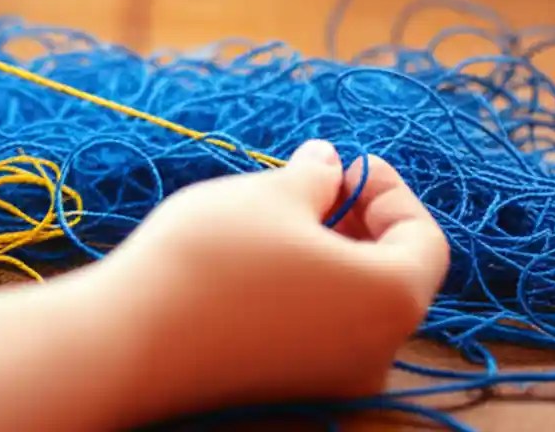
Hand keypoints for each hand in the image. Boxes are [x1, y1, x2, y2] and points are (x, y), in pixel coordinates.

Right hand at [98, 141, 448, 423]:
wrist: (130, 338)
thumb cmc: (211, 256)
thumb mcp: (271, 193)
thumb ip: (317, 176)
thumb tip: (330, 164)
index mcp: (392, 298)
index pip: (424, 238)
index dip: (390, 191)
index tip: (348, 163)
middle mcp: (377, 352)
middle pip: (394, 276)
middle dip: (362, 222)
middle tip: (319, 185)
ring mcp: (334, 380)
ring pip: (356, 307)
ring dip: (333, 256)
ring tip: (285, 218)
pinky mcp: (292, 391)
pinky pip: (322, 333)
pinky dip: (310, 292)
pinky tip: (263, 262)